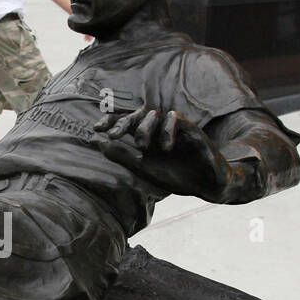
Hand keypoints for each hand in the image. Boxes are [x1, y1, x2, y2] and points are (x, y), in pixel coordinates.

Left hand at [93, 107, 233, 200]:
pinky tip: (166, 147)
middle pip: (137, 115)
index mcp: (145, 138)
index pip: (125, 123)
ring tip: (143, 146)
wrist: (205, 185)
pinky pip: (175, 119)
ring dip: (145, 128)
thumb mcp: (144, 167)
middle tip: (114, 135)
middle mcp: (157, 130)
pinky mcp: (190, 129)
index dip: (111, 122)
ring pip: (154, 114)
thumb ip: (121, 155)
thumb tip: (95, 141)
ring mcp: (173, 128)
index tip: (96, 128)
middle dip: (124, 123)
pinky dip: (167, 131)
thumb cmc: (176, 176)